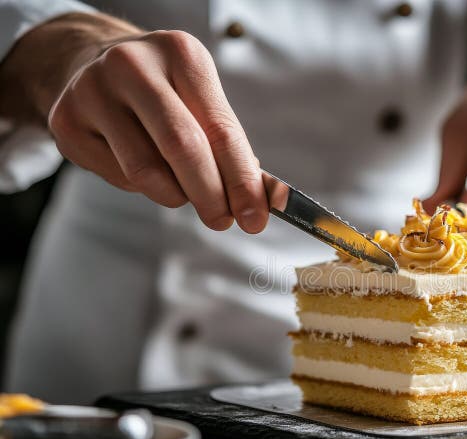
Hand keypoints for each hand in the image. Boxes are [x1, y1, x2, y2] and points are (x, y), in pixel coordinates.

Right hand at [1, 13, 266, 232]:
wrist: (87, 63)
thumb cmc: (162, 91)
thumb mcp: (201, 99)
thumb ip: (231, 146)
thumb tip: (265, 198)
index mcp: (180, 54)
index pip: (221, 129)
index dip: (242, 179)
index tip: (256, 216)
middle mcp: (133, 65)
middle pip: (182, 148)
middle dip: (211, 195)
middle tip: (223, 220)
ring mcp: (92, 92)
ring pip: (147, 172)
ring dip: (175, 195)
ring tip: (183, 190)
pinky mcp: (66, 123)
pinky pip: (119, 177)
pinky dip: (143, 188)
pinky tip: (145, 168)